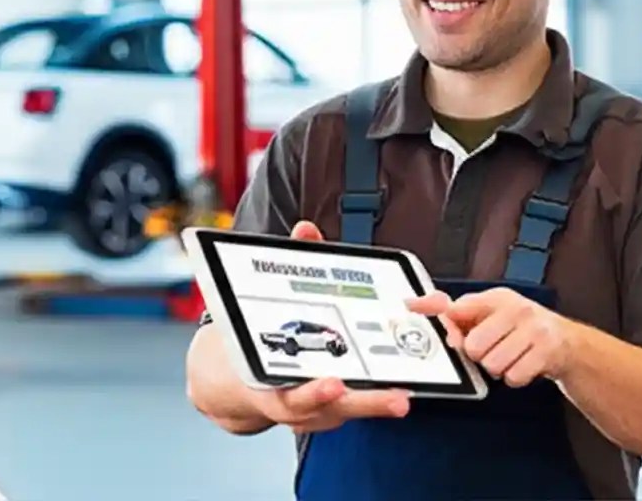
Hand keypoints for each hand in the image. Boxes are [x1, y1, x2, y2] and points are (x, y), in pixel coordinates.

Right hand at [242, 219, 408, 433]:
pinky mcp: (332, 409)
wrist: (238, 380)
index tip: (333, 384)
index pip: (289, 397)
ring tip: (404, 395)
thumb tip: (305, 230)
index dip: (312, 394)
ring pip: (348, 410)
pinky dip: (375, 396)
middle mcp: (292, 404)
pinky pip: (355, 405)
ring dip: (376, 402)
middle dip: (365, 403)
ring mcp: (314, 411)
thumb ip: (288, 268)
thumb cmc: (254, 339)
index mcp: (266, 384)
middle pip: (331, 409)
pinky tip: (401, 385)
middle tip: (396, 398)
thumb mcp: (260, 309)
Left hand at [407, 287, 572, 387]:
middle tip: (495, 349)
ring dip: (499, 368)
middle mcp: (516, 309)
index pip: (459, 305)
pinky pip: (513, 377)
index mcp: (497, 298)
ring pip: (493, 364)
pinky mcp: (547, 352)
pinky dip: (515, 378)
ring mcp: (534, 330)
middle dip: (480, 356)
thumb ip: (463, 315)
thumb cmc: (523, 330)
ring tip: (511, 357)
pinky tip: (523, 365)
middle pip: (474, 346)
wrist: (568, 344)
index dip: (434, 309)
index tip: (411, 306)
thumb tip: (430, 312)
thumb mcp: (495, 314)